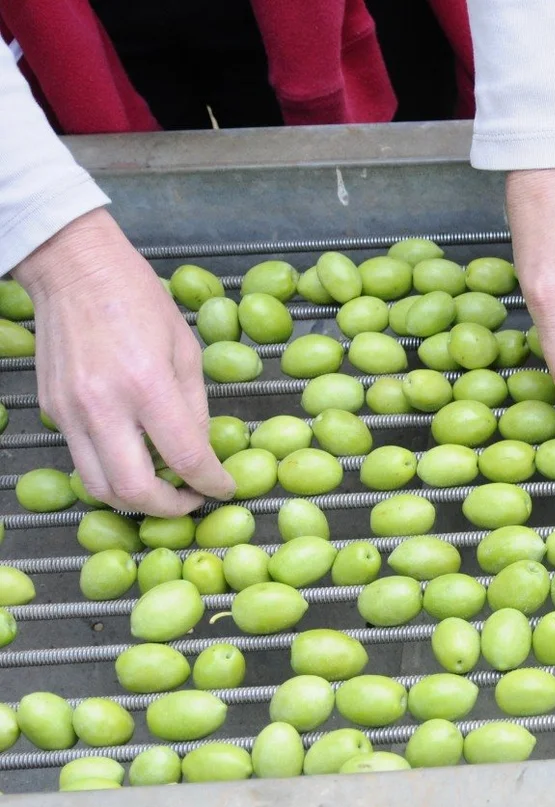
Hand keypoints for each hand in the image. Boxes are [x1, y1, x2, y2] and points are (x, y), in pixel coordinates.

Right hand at [14, 209, 234, 515]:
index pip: (183, 458)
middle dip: (168, 509)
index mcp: (147, 384)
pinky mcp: (52, 410)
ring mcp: (71, 411)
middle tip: (189, 500)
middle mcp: (103, 404)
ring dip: (134, 501)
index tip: (222, 488)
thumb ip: (194, 408)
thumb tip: (200, 452)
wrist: (75, 269)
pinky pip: (82, 460)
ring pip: (99, 487)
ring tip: (162, 488)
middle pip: (132, 491)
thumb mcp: (187, 350)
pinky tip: (133, 461)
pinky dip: (110, 474)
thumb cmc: (139, 300)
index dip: (210, 484)